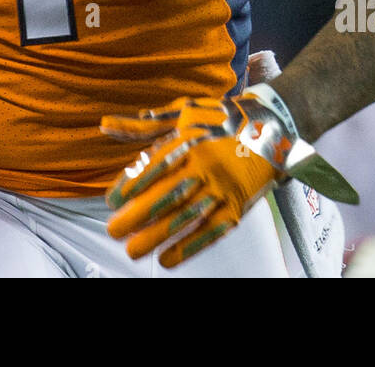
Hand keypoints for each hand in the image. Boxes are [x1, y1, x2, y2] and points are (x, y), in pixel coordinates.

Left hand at [101, 96, 280, 267]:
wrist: (269, 128)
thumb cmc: (217, 121)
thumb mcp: (182, 114)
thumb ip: (144, 126)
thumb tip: (105, 125)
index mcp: (190, 140)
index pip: (155, 166)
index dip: (131, 185)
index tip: (112, 202)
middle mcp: (205, 164)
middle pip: (168, 195)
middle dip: (138, 217)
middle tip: (114, 231)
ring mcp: (223, 187)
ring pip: (187, 217)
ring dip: (158, 237)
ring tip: (133, 250)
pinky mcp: (237, 206)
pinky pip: (212, 231)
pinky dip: (189, 248)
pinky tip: (167, 260)